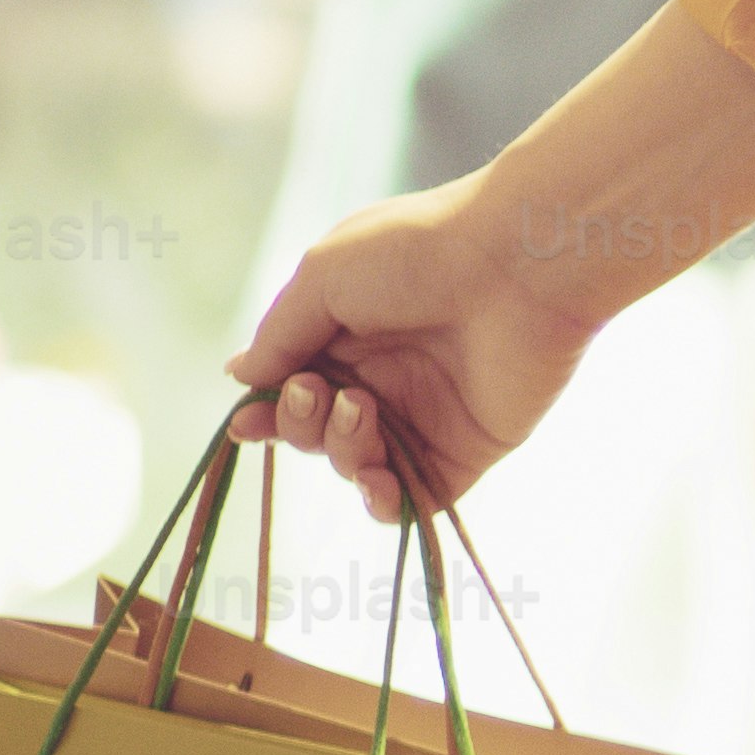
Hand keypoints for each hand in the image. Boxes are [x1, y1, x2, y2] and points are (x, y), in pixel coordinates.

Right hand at [224, 179, 606, 528]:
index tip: (247, 422)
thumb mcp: (323, 278)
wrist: (516, 264)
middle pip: (315, 432)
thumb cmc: (416, 253)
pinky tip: (377, 482)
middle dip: (299, 423)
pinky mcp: (468, 449)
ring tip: (362, 406)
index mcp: (346, 336)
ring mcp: (425, 416)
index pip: (292, 390)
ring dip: (341, 448)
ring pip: (355, 464)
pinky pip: (415, 499)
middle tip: (316, 391)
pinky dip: (385, 502)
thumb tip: (239, 374)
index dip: (266, 412)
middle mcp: (383, 378)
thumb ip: (280, 335)